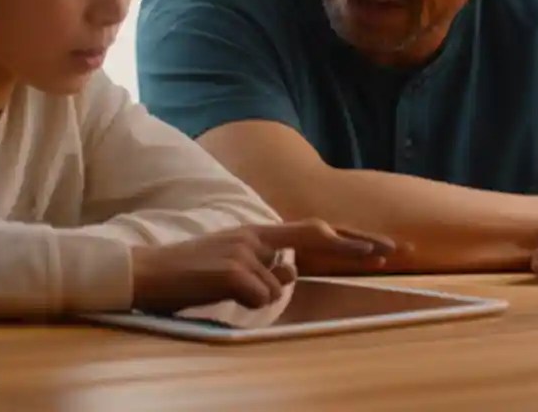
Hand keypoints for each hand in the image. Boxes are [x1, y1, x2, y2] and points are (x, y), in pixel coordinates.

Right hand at [130, 219, 393, 312]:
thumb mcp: (232, 263)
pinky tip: (215, 294)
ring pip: (278, 287)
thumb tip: (291, 271)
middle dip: (356, 244)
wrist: (146, 273)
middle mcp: (254, 235)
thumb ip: (265, 264)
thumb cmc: (188, 274)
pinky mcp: (233, 270)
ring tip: (220, 289)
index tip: (379, 246)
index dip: (347, 237)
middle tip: (392, 251)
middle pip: (316, 235)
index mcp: (255, 231)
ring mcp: (244, 250)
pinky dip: (243, 305)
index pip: (311, 230)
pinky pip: (259, 300)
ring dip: (257, 297)